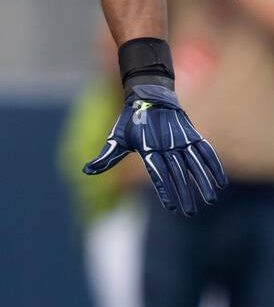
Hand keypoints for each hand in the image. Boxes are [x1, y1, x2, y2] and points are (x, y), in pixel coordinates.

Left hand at [83, 83, 226, 215]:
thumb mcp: (116, 138)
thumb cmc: (130, 121)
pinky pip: (205, 150)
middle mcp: (166, 144)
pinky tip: (220, 181)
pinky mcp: (191, 134)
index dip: (165, 189)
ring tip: (210, 199)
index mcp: (148, 148)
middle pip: (178, 172)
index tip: (171, 206)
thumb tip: (86, 171)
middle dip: (185, 193)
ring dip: (204, 181)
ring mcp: (181, 138)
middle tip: (189, 212)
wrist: (148, 94)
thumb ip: (105, 158)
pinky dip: (213, 164)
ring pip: (195, 163)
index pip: (158, 172)